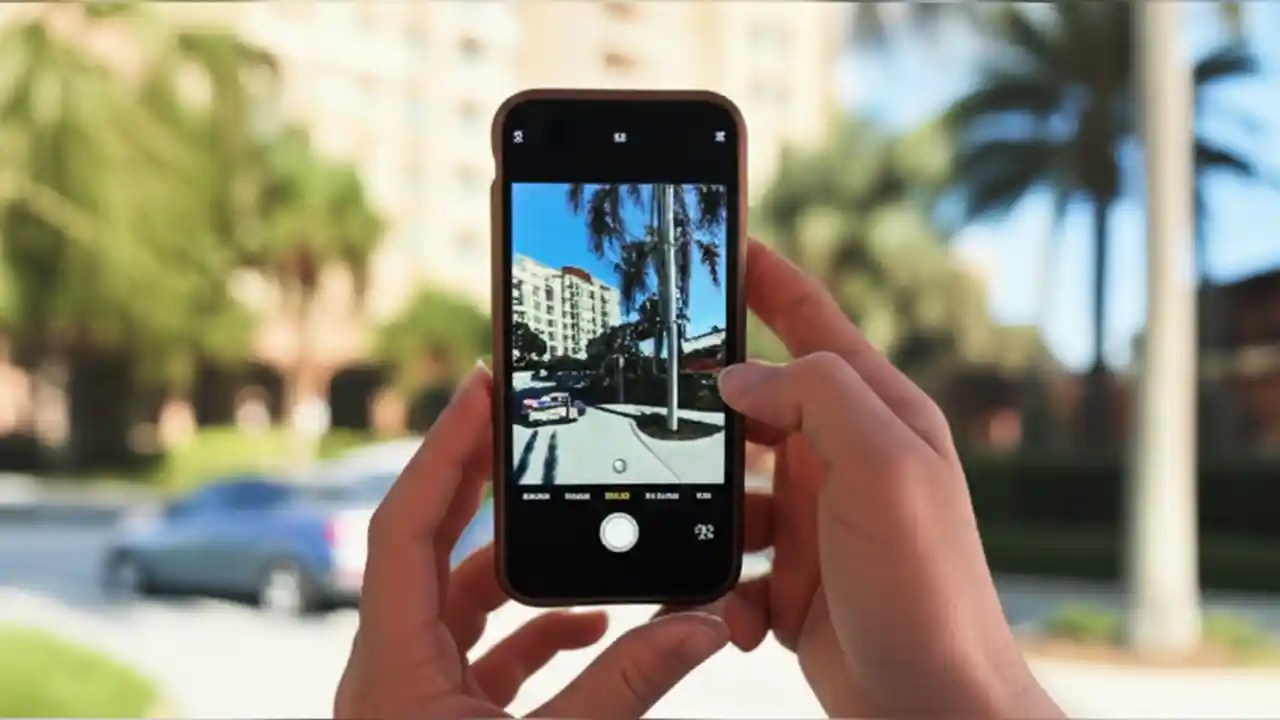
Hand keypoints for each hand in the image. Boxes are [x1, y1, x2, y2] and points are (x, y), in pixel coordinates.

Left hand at [335, 367, 729, 718]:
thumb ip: (626, 687)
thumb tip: (701, 623)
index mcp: (394, 667)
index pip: (406, 526)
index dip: (444, 452)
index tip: (483, 393)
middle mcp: (392, 672)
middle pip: (433, 553)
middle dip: (488, 495)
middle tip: (534, 435)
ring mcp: (412, 701)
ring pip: (460, 609)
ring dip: (523, 576)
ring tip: (586, 549)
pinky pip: (480, 657)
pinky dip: (531, 635)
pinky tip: (587, 630)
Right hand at [710, 242, 1061, 716]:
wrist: (929, 708)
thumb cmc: (928, 588)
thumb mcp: (885, 466)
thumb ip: (818, 396)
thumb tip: (740, 376)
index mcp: (877, 415)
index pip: (814, 321)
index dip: (767, 275)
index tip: (723, 235)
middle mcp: (843, 458)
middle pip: (756, 402)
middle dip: (706, 406)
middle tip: (652, 397)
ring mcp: (814, 519)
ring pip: (729, 485)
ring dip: (706, 511)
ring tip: (695, 534)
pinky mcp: (790, 577)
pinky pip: (729, 558)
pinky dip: (717, 582)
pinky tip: (735, 611)